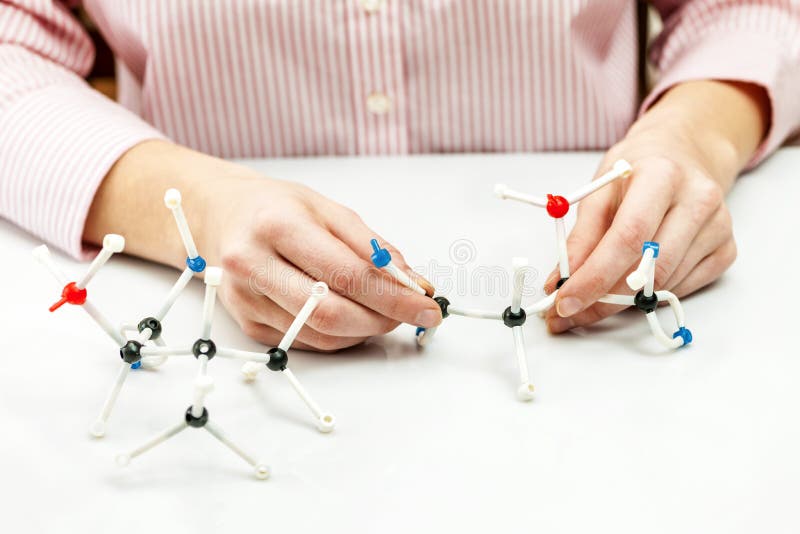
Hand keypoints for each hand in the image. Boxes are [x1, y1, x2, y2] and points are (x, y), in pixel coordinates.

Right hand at [85, 140, 440, 350]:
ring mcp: (245, 300)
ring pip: (322, 334)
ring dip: (365, 330)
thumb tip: (414, 284)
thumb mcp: (328, 209)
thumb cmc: (276, 208)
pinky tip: (350, 314)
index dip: (395, 296)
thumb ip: (373, 248)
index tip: (428, 307)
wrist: (217, 218)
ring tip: (382, 310)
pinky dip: (340, 335)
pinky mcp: (246, 324)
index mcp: (277, 226)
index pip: (348, 274)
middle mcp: (253, 265)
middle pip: (332, 313)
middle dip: (383, 320)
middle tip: (412, 315)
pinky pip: (306, 342)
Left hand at [544, 81, 768, 332]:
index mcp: (662, 175)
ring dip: (622, 302)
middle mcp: (698, 199)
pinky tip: (632, 283)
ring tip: (592, 299)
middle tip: (568, 314)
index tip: (564, 303)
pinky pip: (682, 288)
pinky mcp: (726, 249)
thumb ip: (580, 237)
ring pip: (664, 285)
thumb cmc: (637, 169)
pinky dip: (649, 294)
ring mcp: (719, 226)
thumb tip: (559, 283)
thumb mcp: (599, 190)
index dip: (594, 277)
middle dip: (602, 300)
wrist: (684, 153)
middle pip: (649, 269)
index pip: (627, 238)